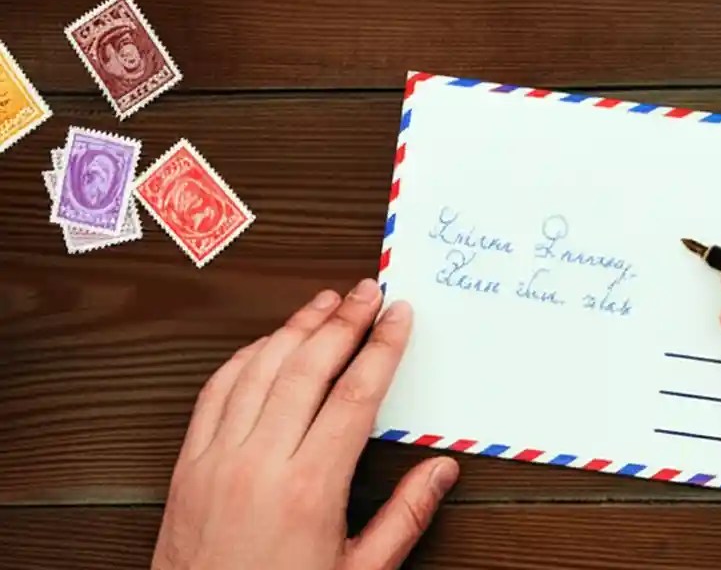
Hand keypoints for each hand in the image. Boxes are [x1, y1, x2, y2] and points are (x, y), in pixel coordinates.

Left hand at [152, 279, 458, 569]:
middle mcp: (260, 463)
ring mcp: (217, 459)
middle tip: (368, 291)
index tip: (399, 315)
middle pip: (308, 367)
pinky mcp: (189, 464)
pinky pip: (216, 392)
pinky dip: (245, 357)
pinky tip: (268, 343)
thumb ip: (405, 517)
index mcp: (310, 489)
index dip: (382, 346)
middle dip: (344, 321)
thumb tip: (441, 470)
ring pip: (260, 369)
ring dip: (295, 327)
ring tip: (325, 302)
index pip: (355, 394)